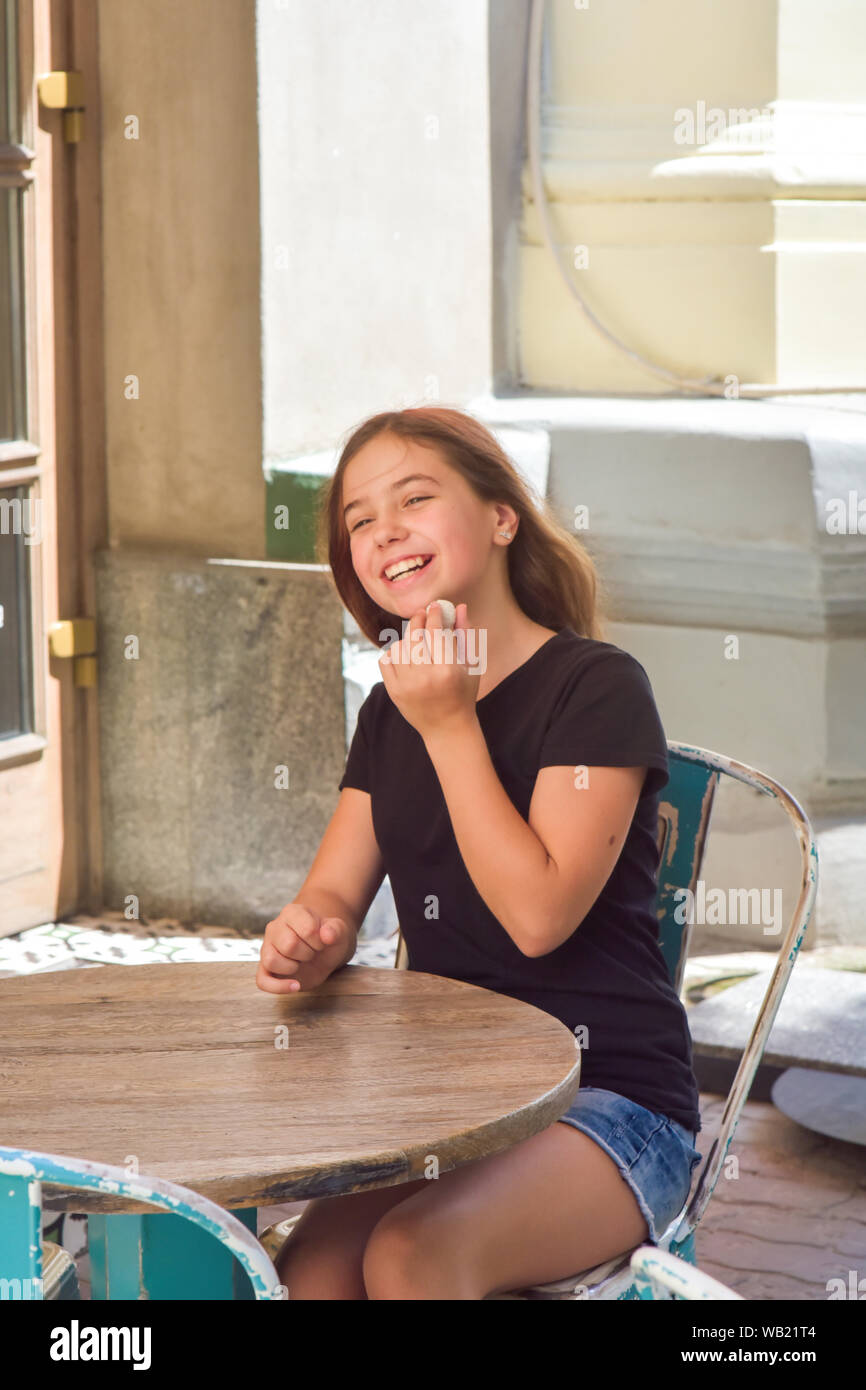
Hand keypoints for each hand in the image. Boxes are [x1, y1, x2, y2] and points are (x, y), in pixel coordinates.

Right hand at [256, 902, 354, 993]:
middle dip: (308, 954)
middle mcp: (275, 927)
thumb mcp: (338, 931)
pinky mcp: (265, 968)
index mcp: (292, 912)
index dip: (320, 941)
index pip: (307, 929)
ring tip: (301, 962)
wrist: (323, 952)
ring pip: (271, 960)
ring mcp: (267, 947)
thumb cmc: (327, 938)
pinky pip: (262, 981)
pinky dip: (279, 987)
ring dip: (292, 967)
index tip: (322, 942)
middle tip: (312, 952)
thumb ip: (335, 929)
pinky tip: (295, 986)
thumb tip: (327, 936)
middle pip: (289, 945)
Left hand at [378, 601, 477, 741]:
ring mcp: (407, 685)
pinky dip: (394, 652)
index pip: (436, 631)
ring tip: (417, 638)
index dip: (435, 614)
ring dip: (408, 638)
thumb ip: (465, 634)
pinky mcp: (394, 691)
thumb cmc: (464, 692)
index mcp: (448, 670)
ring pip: (400, 646)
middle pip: (416, 636)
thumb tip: (461, 606)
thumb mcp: (471, 665)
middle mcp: (425, 677)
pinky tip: (406, 653)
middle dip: (418, 619)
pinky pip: (386, 660)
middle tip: (422, 614)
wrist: (447, 728)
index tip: (435, 606)